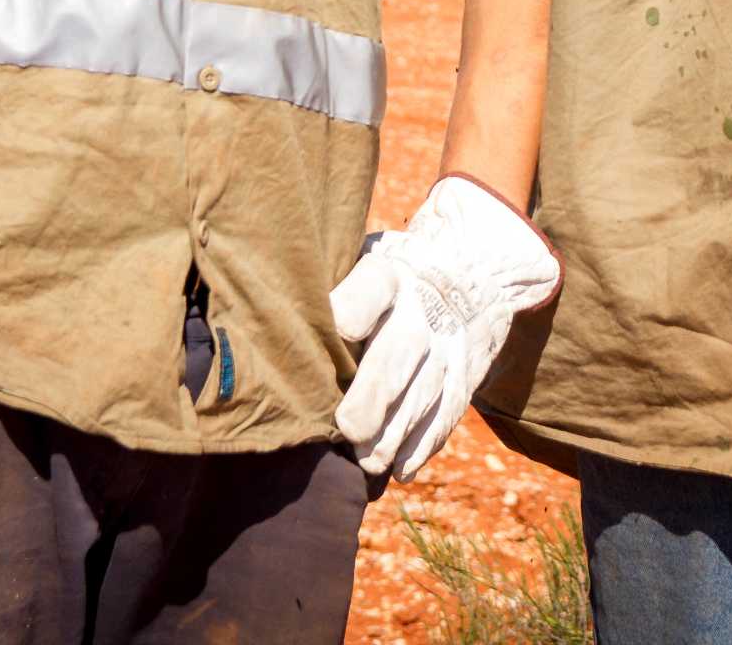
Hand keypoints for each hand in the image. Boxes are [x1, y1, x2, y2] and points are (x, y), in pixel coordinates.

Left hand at [328, 176, 559, 479]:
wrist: (467, 275)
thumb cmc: (381, 280)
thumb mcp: (357, 262)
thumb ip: (321, 291)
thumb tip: (265, 327)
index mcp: (387, 272)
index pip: (372, 286)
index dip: (354, 306)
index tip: (338, 330)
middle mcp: (422, 306)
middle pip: (402, 346)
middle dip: (377, 391)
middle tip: (350, 429)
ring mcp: (449, 343)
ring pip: (427, 389)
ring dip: (397, 430)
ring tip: (368, 462)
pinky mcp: (465, 377)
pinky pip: (447, 413)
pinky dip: (424, 444)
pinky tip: (399, 469)